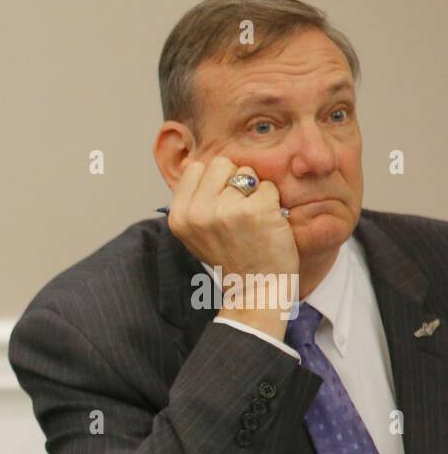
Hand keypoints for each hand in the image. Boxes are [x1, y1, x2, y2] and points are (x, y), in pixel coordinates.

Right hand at [166, 156, 299, 339]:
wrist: (255, 289)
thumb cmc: (231, 258)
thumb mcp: (197, 232)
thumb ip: (195, 201)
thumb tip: (202, 164)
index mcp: (179, 216)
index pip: (197, 167)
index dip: (214, 182)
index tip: (220, 207)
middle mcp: (197, 212)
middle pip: (221, 163)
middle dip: (234, 181)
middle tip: (238, 214)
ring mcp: (226, 211)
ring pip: (247, 172)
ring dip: (254, 192)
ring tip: (251, 221)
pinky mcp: (256, 211)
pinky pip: (269, 186)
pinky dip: (272, 202)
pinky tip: (266, 225)